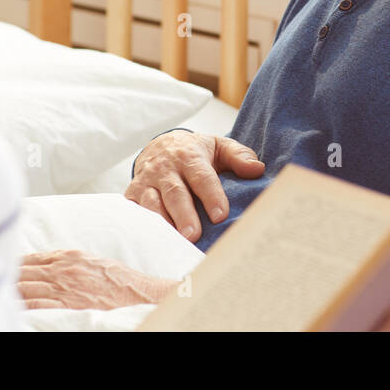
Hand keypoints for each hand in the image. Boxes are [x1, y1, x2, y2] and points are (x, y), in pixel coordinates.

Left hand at [17, 249, 177, 310]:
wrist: (138, 294)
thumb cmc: (120, 281)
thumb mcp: (94, 262)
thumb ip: (72, 261)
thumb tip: (53, 264)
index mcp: (69, 256)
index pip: (32, 258)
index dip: (16, 264)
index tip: (3, 267)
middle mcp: (62, 269)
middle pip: (24, 271)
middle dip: (7, 276)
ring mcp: (62, 287)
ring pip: (25, 287)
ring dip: (10, 290)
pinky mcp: (65, 305)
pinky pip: (35, 305)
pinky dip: (21, 305)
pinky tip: (10, 306)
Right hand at [125, 131, 264, 241]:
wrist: (159, 146)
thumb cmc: (195, 152)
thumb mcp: (218, 146)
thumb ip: (238, 156)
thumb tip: (257, 169)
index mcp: (189, 156)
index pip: (202, 177)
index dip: (211, 195)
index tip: (220, 216)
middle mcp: (165, 168)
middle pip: (175, 193)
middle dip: (184, 215)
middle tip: (194, 235)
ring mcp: (146, 182)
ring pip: (152, 204)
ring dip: (163, 224)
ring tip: (176, 243)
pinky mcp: (132, 194)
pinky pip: (134, 212)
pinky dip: (141, 226)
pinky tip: (151, 242)